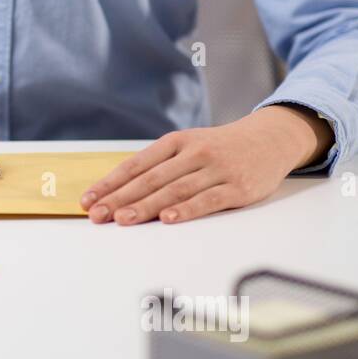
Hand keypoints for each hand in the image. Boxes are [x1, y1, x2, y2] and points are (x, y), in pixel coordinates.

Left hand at [80, 105, 332, 224]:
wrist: (269, 139)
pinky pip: (208, 200)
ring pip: (175, 190)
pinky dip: (187, 210)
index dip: (110, 183)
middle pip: (151, 179)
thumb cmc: (219, 148)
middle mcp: (194, 152)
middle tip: (98, 215)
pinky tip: (168, 219)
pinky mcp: (238, 187)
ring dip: (147, 206)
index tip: (88, 200)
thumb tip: (119, 191)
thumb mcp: (188, 146)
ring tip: (123, 219)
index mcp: (176, 142)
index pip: (136, 164)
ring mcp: (217, 169)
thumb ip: (159, 166)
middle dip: (121, 198)